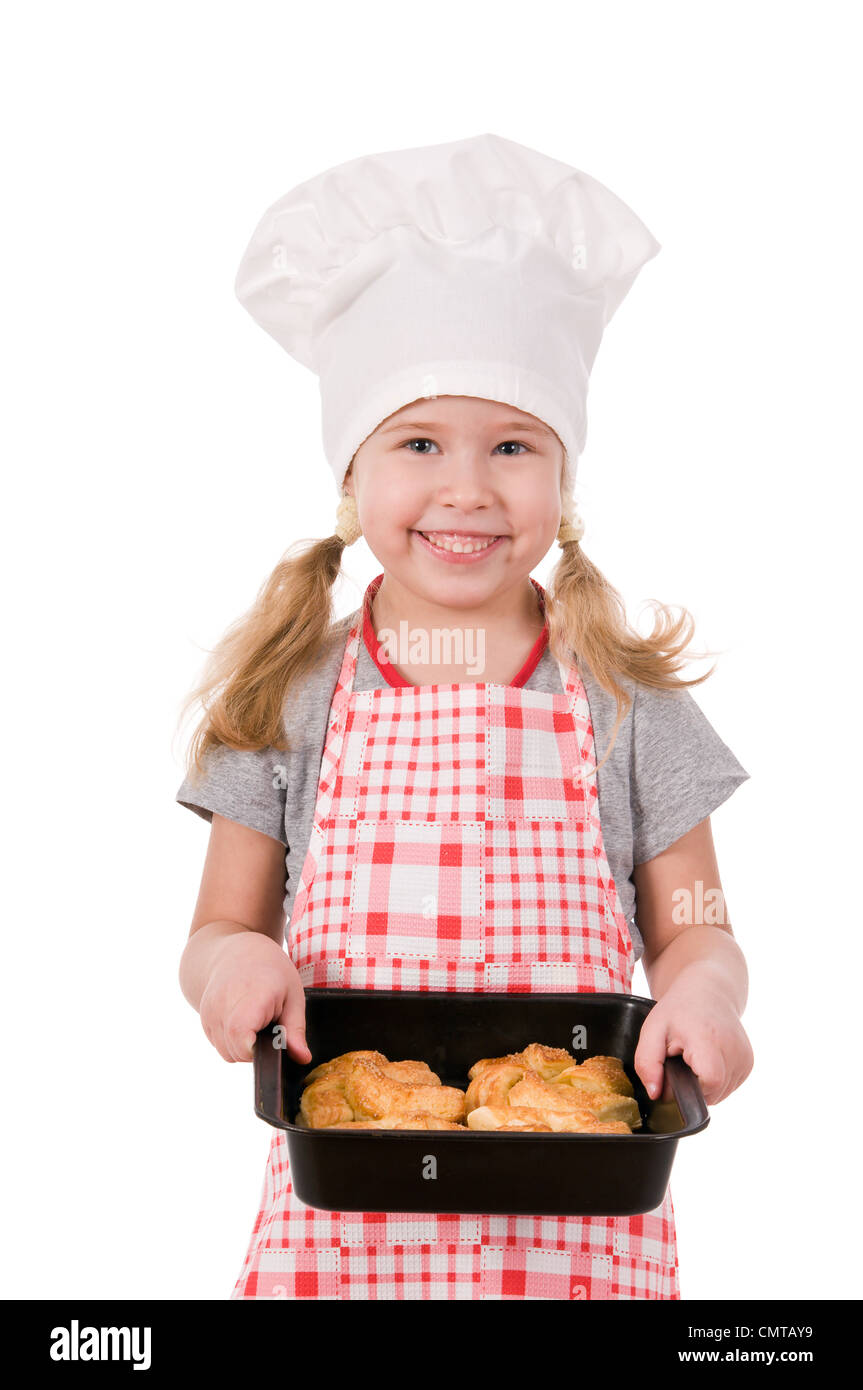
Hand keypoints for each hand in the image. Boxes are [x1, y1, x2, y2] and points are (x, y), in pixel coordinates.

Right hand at [198, 931, 311, 1064]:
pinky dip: (232, 1041)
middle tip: (268, 1027)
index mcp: (251, 994)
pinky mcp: (203, 1018)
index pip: (240, 1034)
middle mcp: (224, 1003)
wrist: (236, 951)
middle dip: (256, 1051)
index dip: (256, 1049)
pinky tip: (242, 1021)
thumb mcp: (293, 995)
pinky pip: (218, 1045)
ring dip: (243, 1047)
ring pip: (226, 1052)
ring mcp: (209, 1011)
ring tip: (256, 1022)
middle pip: (235, 1051)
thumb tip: (303, 1058)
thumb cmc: (270, 970)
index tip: (271, 1040)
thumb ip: (295, 1030)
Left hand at [633, 970, 753, 1105]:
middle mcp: (733, 1049)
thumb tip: (655, 1095)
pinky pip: (729, 1086)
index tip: (676, 1070)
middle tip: (681, 1061)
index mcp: (709, 1039)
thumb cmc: (678, 1010)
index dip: (690, 1086)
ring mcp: (745, 1057)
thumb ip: (647, 1064)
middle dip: (692, 1086)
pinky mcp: (749, 1063)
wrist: (708, 991)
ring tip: (694, 1058)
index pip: (710, 1082)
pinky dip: (715, 1080)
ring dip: (703, 1084)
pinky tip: (706, 1059)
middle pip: (713, 1092)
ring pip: (721, 1093)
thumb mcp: (652, 1030)